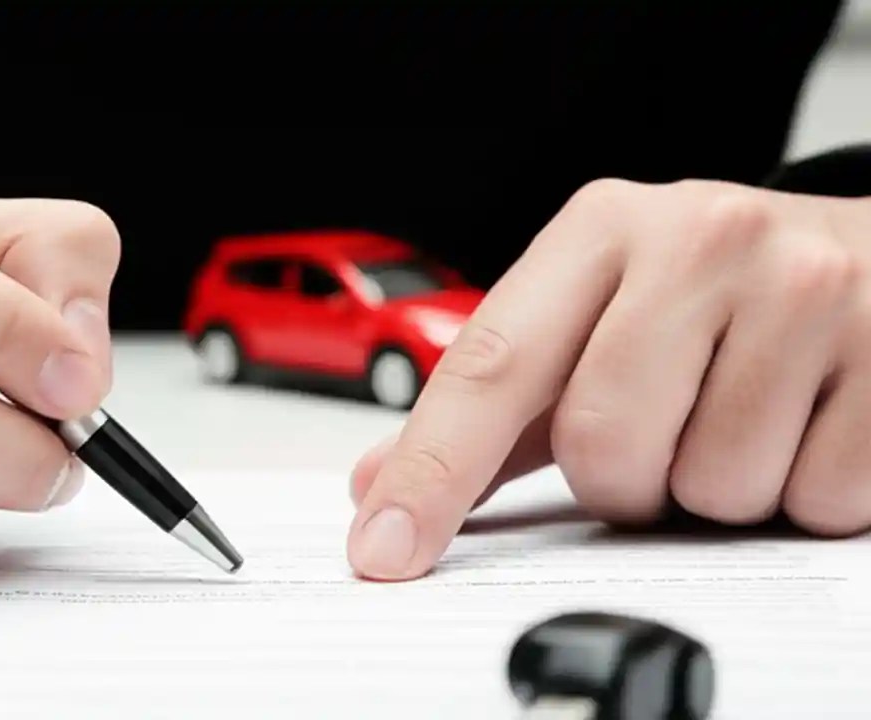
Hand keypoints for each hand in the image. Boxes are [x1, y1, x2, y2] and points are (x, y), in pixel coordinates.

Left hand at [348, 178, 870, 579]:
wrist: (867, 258)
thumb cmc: (716, 295)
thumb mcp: (598, 316)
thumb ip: (496, 406)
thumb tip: (381, 482)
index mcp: (602, 229)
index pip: (492, 366)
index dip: (432, 471)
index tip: (386, 546)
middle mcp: (700, 238)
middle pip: (603, 444)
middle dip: (624, 478)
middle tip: (663, 432)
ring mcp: (806, 289)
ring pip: (713, 485)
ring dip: (715, 487)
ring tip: (739, 414)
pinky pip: (814, 498)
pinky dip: (801, 493)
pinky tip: (805, 423)